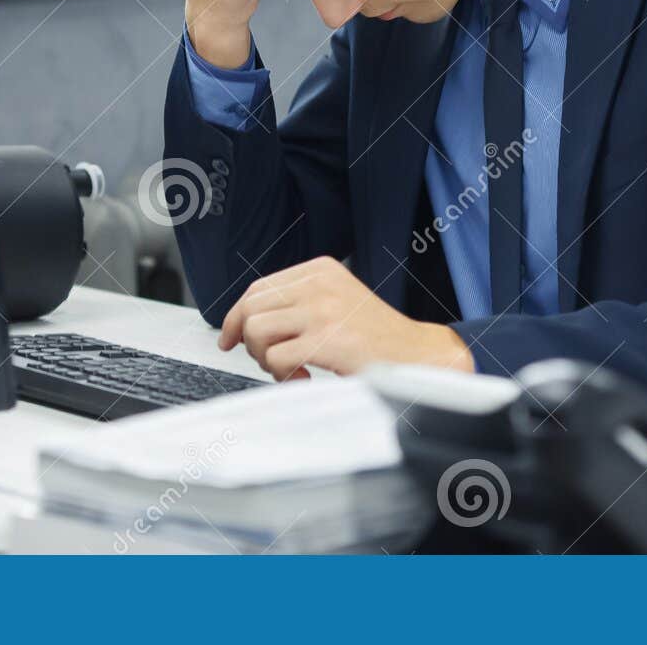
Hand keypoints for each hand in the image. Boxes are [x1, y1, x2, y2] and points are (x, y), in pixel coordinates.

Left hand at [218, 256, 475, 380]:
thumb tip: (244, 322)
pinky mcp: (327, 339)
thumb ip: (298, 301)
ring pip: (256, 331)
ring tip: (289, 368)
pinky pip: (275, 358)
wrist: (417, 355)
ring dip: (265, 359)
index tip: (229, 339)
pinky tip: (303, 378)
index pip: (258, 288)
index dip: (236, 317)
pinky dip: (282, 376)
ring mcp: (323, 309)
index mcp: (320, 269)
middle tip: (269, 360)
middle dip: (249, 341)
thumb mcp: (336, 301)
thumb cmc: (375, 336)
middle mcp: (319, 283)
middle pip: (251, 308)